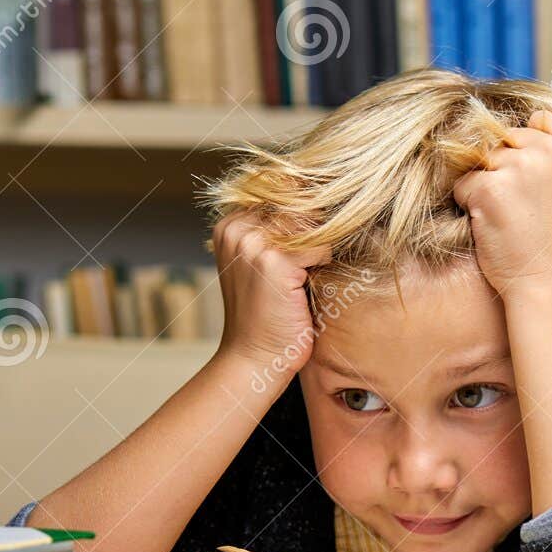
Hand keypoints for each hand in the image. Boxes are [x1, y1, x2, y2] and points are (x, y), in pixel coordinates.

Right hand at [208, 211, 330, 373]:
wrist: (255, 357)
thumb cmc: (267, 314)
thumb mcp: (264, 264)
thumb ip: (278, 232)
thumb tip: (321, 199)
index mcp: (229, 225)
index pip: (283, 194)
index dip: (306, 216)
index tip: (304, 248)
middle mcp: (236, 228)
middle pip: (299, 206)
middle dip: (316, 232)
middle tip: (308, 267)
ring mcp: (253, 243)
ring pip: (312, 225)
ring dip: (319, 251)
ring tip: (304, 278)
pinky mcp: (274, 261)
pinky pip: (321, 247)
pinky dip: (322, 266)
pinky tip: (305, 288)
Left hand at [451, 110, 551, 304]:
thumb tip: (531, 123)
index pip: (539, 120)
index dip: (527, 147)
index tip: (531, 181)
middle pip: (508, 138)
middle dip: (505, 168)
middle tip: (520, 209)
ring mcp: (521, 166)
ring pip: (485, 160)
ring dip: (487, 186)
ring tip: (509, 219)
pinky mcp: (491, 186)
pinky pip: (464, 183)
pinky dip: (470, 205)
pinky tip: (493, 227)